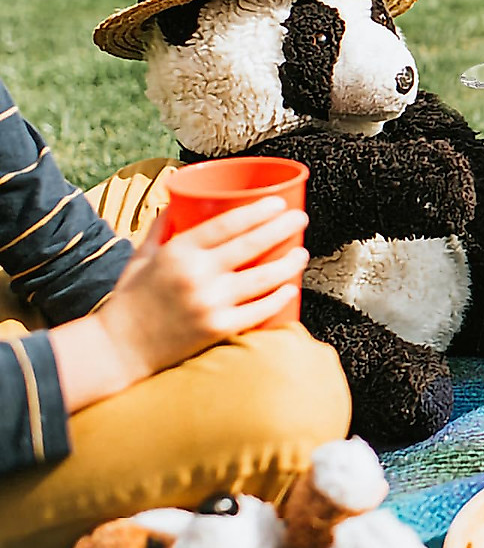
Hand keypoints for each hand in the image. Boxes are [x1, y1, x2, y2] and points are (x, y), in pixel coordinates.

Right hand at [52, 197, 308, 410]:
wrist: (118, 350)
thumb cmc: (130, 300)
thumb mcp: (142, 256)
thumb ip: (163, 227)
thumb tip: (179, 198)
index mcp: (178, 253)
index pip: (227, 224)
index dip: (257, 211)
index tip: (278, 203)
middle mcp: (196, 275)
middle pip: (251, 246)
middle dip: (282, 228)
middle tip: (300, 218)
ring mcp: (209, 303)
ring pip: (262, 278)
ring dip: (288, 263)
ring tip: (301, 252)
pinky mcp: (217, 329)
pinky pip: (257, 311)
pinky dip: (277, 298)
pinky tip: (290, 288)